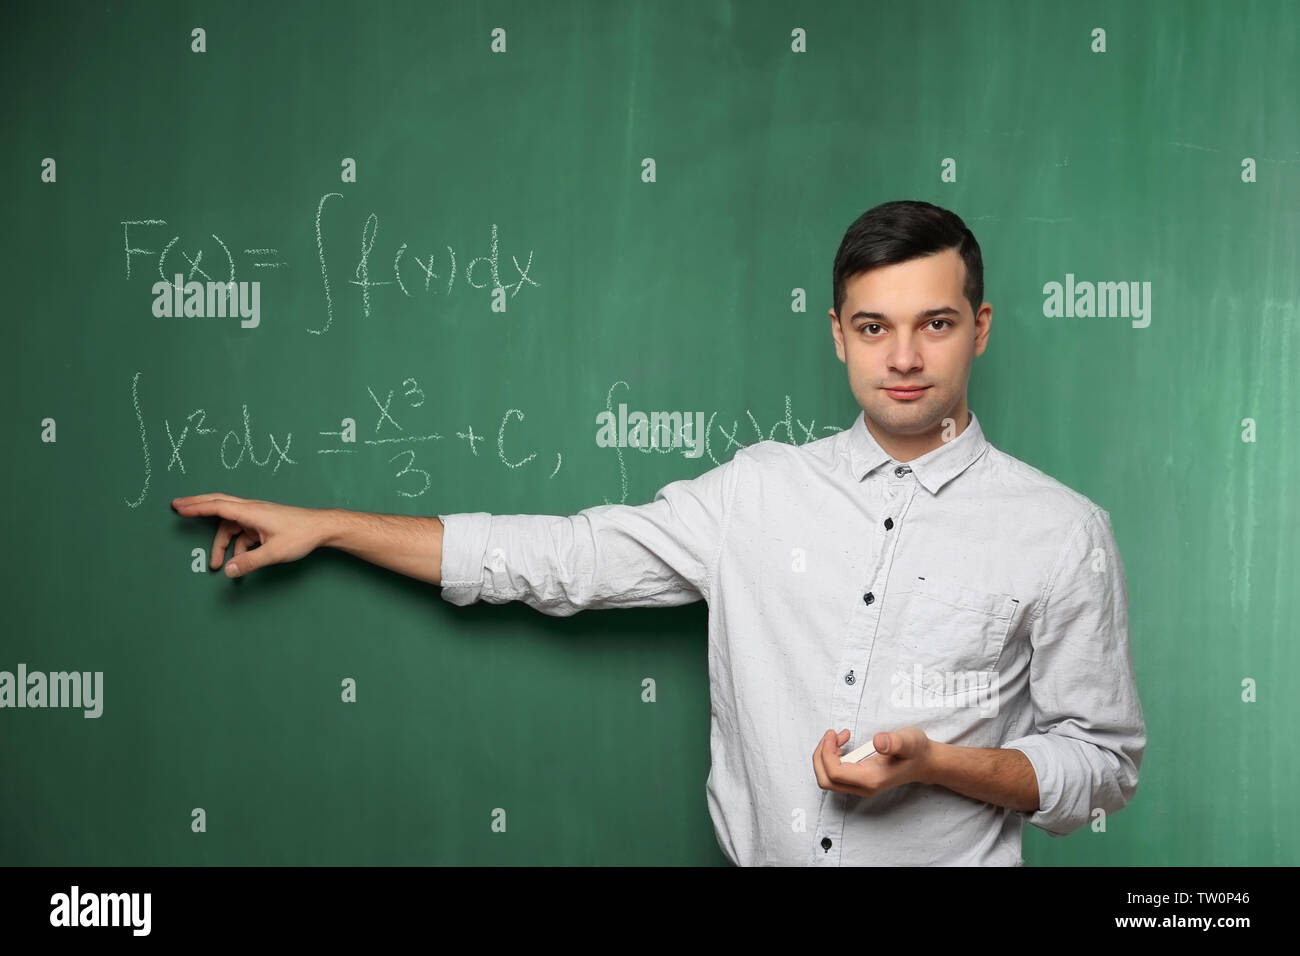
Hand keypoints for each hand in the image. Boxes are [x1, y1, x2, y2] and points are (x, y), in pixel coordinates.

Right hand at [171, 493, 327, 577]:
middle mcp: (252, 510)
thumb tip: (228, 570)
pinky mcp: (263, 524)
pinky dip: (237, 546)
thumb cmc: (301, 535)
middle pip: (219, 505)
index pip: (218, 506)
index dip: (197, 507)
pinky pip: (243, 533)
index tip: (179, 507)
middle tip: (177, 507)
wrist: (322, 528)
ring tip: (216, 564)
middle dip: (198, 507)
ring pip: (231, 526)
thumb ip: (248, 562)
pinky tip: (240, 560)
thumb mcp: (273, 553)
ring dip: (222, 543)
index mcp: (251, 512)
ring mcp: (257, 516)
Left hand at [812, 726, 933, 797]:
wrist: (925, 762)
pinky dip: (831, 757)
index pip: (834, 773)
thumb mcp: (909, 740)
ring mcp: (861, 786)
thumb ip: (895, 742)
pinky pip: (835, 775)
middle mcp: (864, 787)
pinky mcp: (859, 781)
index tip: (833, 733)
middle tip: (832, 735)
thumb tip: (879, 741)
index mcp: (871, 780)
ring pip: (828, 779)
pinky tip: (843, 743)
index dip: (826, 752)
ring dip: (825, 755)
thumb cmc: (916, 751)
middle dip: (820, 756)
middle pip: (825, 780)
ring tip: (840, 736)